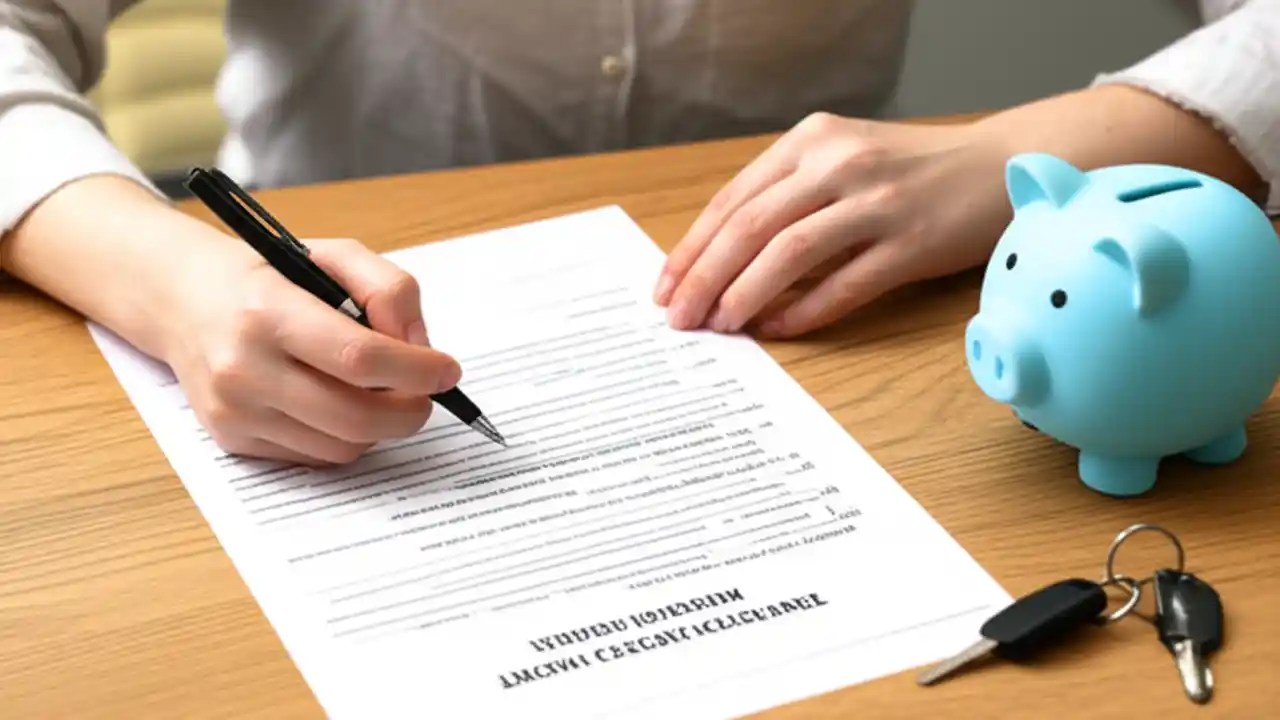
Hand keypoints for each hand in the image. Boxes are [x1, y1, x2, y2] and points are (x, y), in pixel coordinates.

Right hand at [162, 237, 460, 464]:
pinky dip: (345, 437)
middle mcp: (244, 367)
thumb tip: (421, 347)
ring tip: (382, 395)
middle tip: (427, 395)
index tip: (447, 371)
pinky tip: (342, 404)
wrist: (180, 300)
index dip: (416, 371)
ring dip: (380, 427)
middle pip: (356, 415)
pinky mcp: (232, 439)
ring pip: (342, 446)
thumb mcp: (332, 256)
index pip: (360, 357)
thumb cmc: (269, 275)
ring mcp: (235, 410)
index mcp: (268, 311)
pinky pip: (314, 456)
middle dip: (410, 411)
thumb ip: (388, 290)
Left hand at [654, 112, 1012, 337]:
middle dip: (704, 277)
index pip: (733, 200)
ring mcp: (877, 202)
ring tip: (721, 325)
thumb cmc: (911, 170)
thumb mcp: (842, 159)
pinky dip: (804, 311)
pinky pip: (844, 285)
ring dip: (745, 295)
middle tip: (680, 317)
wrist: (1000, 164)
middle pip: (750, 227)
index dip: (692, 248)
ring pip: (789, 254)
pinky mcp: (911, 243)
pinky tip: (779, 329)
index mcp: (812, 141)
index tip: (665, 286)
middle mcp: (839, 163)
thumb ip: (788, 197)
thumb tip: (722, 262)